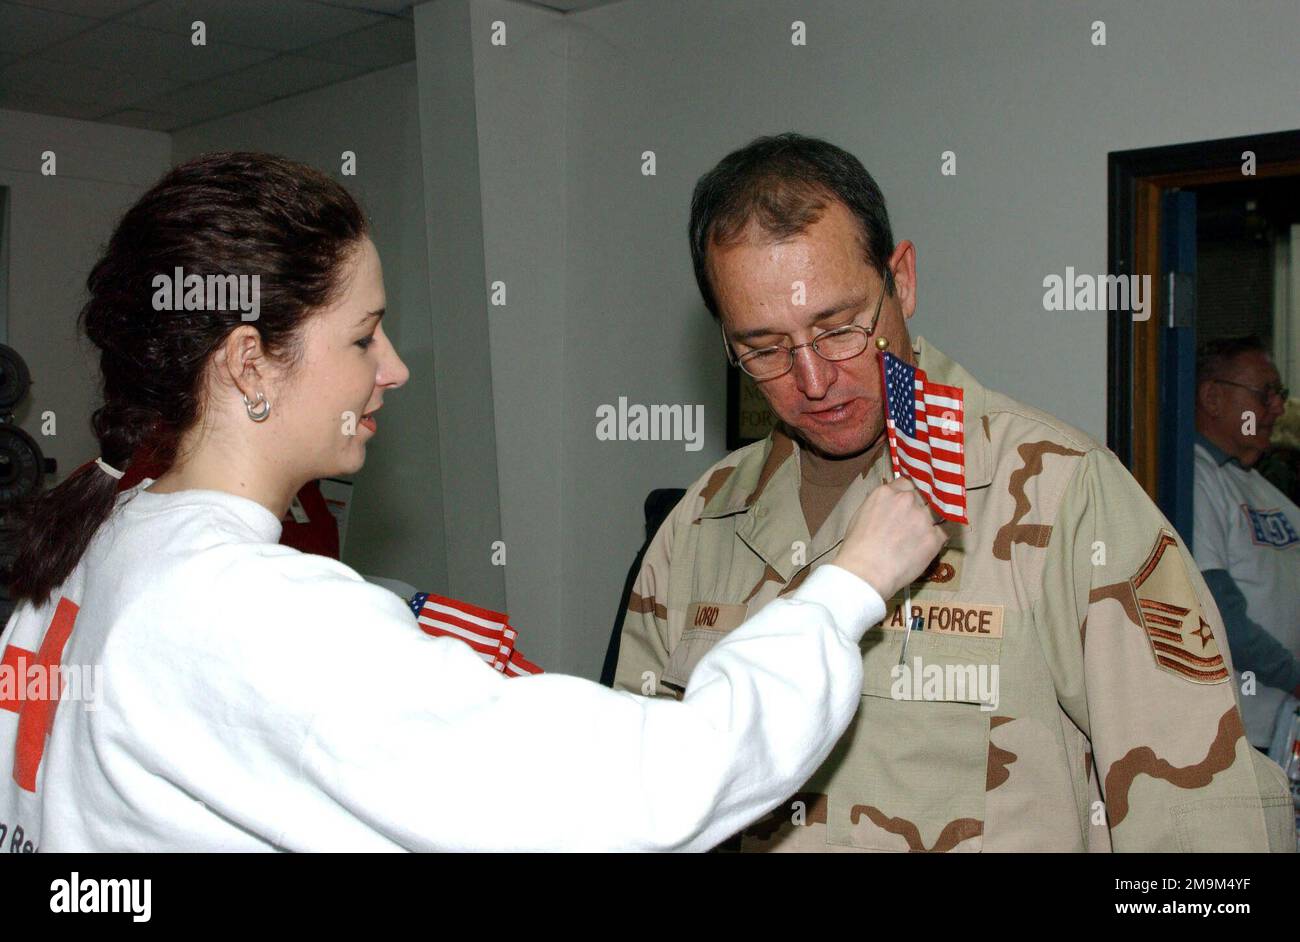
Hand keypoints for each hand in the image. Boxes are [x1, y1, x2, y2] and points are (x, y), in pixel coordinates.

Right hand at [832, 477, 947, 599]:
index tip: (911, 500)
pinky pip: (943, 533)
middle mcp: (907, 500)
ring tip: (921, 535)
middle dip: (922, 505)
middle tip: (916, 519)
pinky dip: (936, 539)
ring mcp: (922, 518)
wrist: (866, 571)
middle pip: (925, 494)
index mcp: (886, 493)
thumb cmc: (857, 548)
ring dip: (931, 521)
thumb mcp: (861, 515)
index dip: (910, 492)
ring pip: (937, 512)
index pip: (908, 482)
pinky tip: (924, 547)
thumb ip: (880, 504)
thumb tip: (889, 505)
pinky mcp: (934, 537)